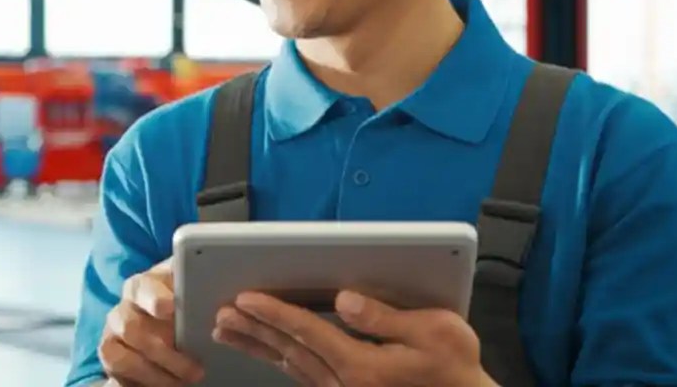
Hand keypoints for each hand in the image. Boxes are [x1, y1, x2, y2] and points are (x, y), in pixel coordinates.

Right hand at [99, 257, 204, 385]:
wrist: (162, 325)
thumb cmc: (183, 307)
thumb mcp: (190, 294)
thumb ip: (198, 291)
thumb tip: (222, 294)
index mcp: (141, 287)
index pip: (142, 288)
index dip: (154, 298)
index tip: (170, 308)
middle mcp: (122, 310)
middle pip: (132, 328)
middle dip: (165, 354)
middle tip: (196, 372)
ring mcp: (113, 337)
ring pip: (122, 359)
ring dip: (155, 376)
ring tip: (182, 384)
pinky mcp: (111, 362)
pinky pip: (117, 379)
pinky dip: (139, 386)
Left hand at [213, 290, 496, 386]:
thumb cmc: (454, 368)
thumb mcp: (436, 333)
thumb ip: (384, 317)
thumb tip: (344, 299)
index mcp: (363, 367)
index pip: (307, 332)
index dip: (274, 312)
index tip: (245, 298)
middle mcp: (345, 384)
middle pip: (289, 349)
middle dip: (253, 328)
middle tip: (221, 311)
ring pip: (289, 365)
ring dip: (257, 345)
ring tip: (227, 328)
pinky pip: (302, 376)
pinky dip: (278, 359)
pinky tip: (265, 348)